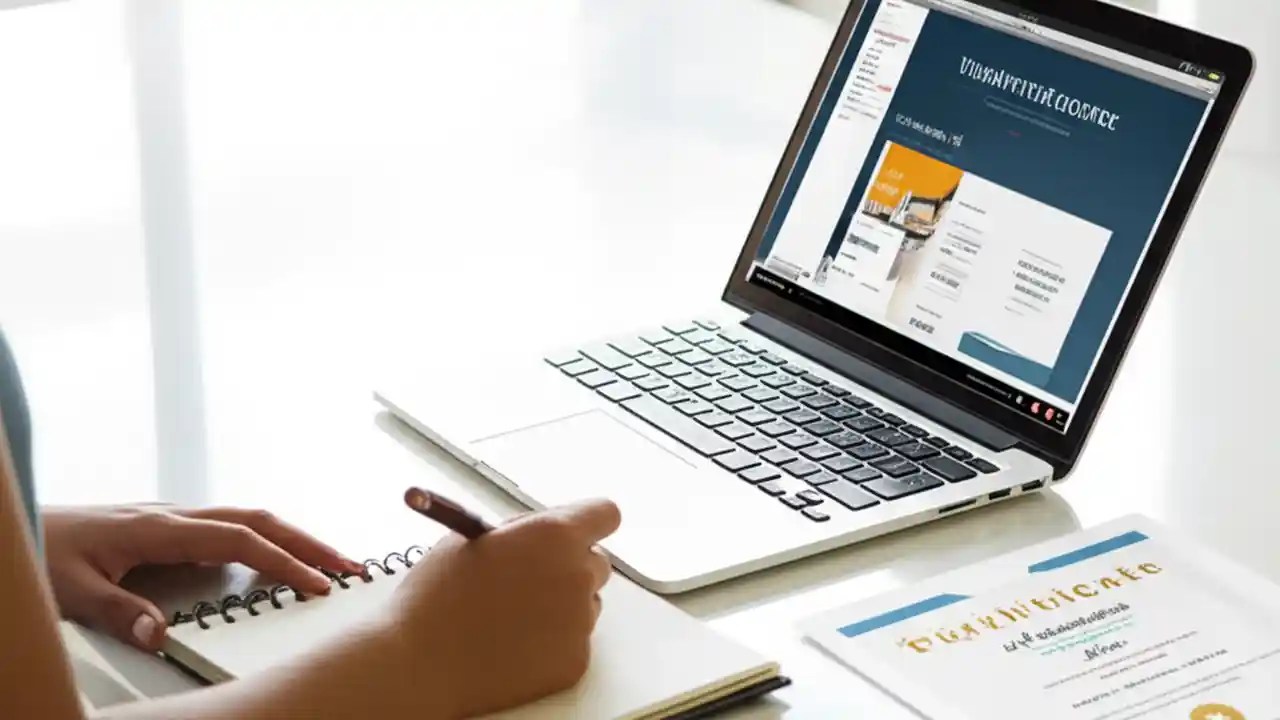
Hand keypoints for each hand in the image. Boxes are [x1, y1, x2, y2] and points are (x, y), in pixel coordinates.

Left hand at [43, 505, 363, 650]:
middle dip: (309, 541)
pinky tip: (275, 558)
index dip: (283, 561)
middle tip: (350, 565)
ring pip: (250, 519)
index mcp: (162, 528)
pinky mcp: (171, 526)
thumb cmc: (48, 549)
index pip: (241, 540)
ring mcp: (176, 518)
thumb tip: (162, 634)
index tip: (317, 584)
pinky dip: (267, 540)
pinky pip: (232, 527)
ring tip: (327, 561)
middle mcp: (177, 516)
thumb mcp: (73, 589)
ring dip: (293, 537)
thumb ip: (120, 609)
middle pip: (260, 519)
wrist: (25, 521)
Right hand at [383, 499, 620, 718]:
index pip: (605, 514)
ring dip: (562, 605)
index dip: (589, 522)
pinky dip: (552, 643)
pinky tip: (512, 645)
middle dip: (571, 566)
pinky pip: (573, 642)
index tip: (575, 533)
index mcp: (554, 534)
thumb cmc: (436, 594)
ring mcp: (580, 622)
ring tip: (511, 618)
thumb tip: (542, 532)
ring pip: (586, 604)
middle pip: (598, 562)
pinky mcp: (575, 661)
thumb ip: (520, 531)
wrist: (420, 662)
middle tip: (530, 580)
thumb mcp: (473, 538)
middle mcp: (578, 574)